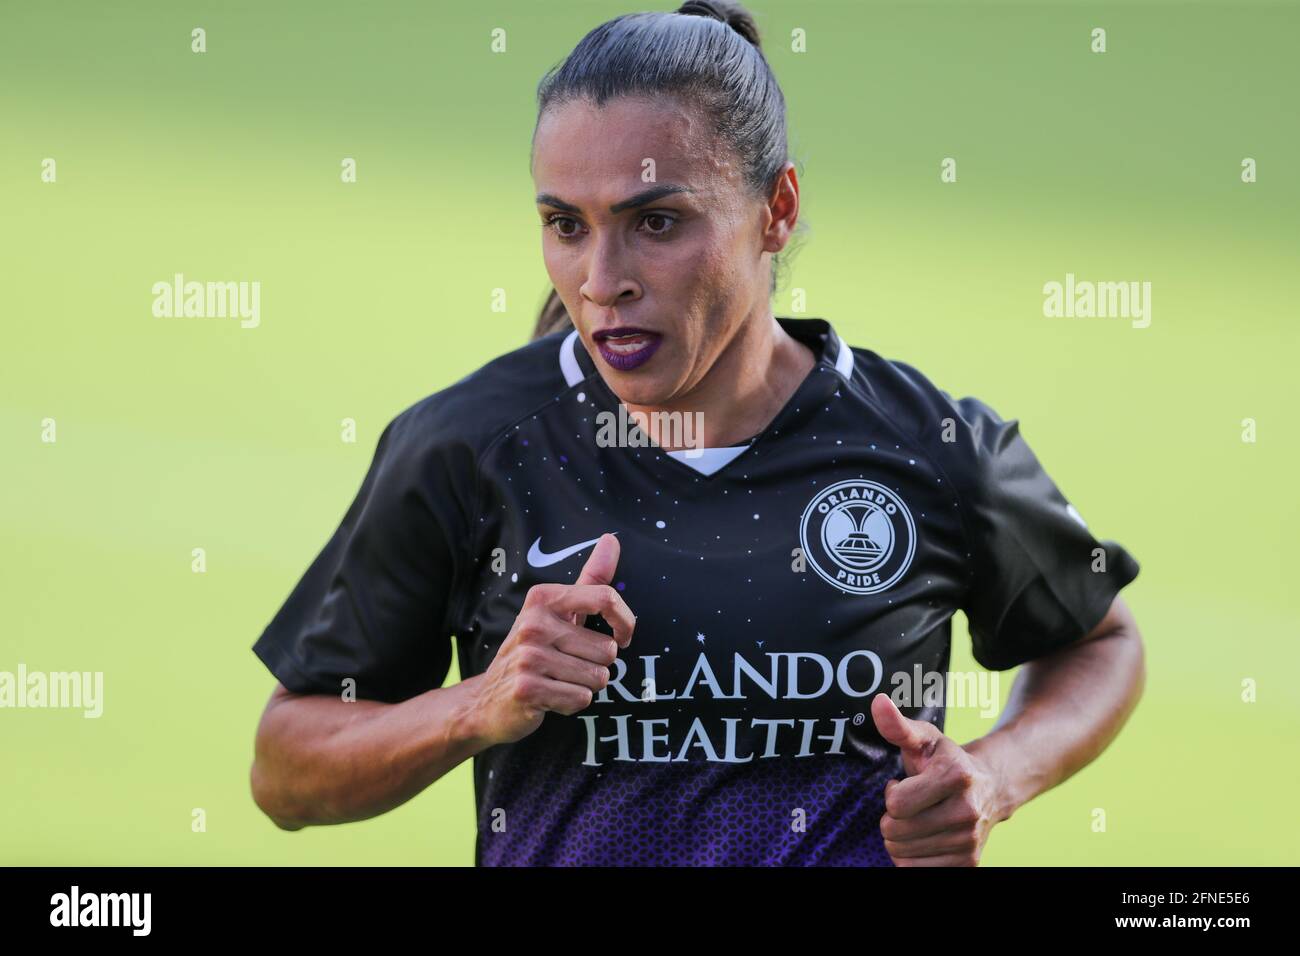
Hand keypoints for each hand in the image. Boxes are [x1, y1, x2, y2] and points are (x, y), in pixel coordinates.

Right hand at [471, 534, 634, 745]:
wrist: (488, 701)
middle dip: (597, 666)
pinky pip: (580, 699)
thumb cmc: (533, 652)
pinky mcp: (527, 689)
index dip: (625, 621)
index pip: (605, 598)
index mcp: (543, 599)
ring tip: (558, 681)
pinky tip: (549, 697)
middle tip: (568, 667)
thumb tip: (612, 538)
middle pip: (607, 649)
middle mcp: (533, 623)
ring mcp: (528, 656)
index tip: (622, 636)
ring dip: (585, 686)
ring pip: (598, 678)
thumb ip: (590, 578)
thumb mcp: (558, 612)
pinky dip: (571, 703)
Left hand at [870, 693, 1005, 865]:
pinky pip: (915, 871)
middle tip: (907, 805)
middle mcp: (968, 810)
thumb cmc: (945, 760)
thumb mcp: (923, 739)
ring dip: (899, 839)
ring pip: (902, 854)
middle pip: (896, 831)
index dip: (892, 794)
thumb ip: (897, 725)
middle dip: (891, 818)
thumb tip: (877, 702)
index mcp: (956, 776)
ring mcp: (970, 840)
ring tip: (916, 819)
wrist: (990, 788)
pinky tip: (923, 838)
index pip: (896, 803)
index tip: (903, 785)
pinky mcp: (968, 863)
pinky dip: (910, 858)